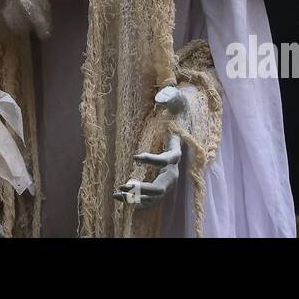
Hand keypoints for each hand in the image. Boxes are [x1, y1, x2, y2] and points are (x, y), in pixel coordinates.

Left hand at [113, 86, 185, 208]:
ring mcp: (168, 183)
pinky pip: (150, 200)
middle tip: (123, 184)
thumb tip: (161, 97)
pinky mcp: (160, 188)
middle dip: (143, 188)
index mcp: (176, 153)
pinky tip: (119, 198)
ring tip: (118, 193)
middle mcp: (174, 172)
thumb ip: (170, 97)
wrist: (180, 132)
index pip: (168, 159)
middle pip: (162, 187)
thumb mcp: (175, 103)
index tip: (134, 156)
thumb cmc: (175, 117)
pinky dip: (136, 201)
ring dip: (137, 198)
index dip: (153, 160)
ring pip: (155, 197)